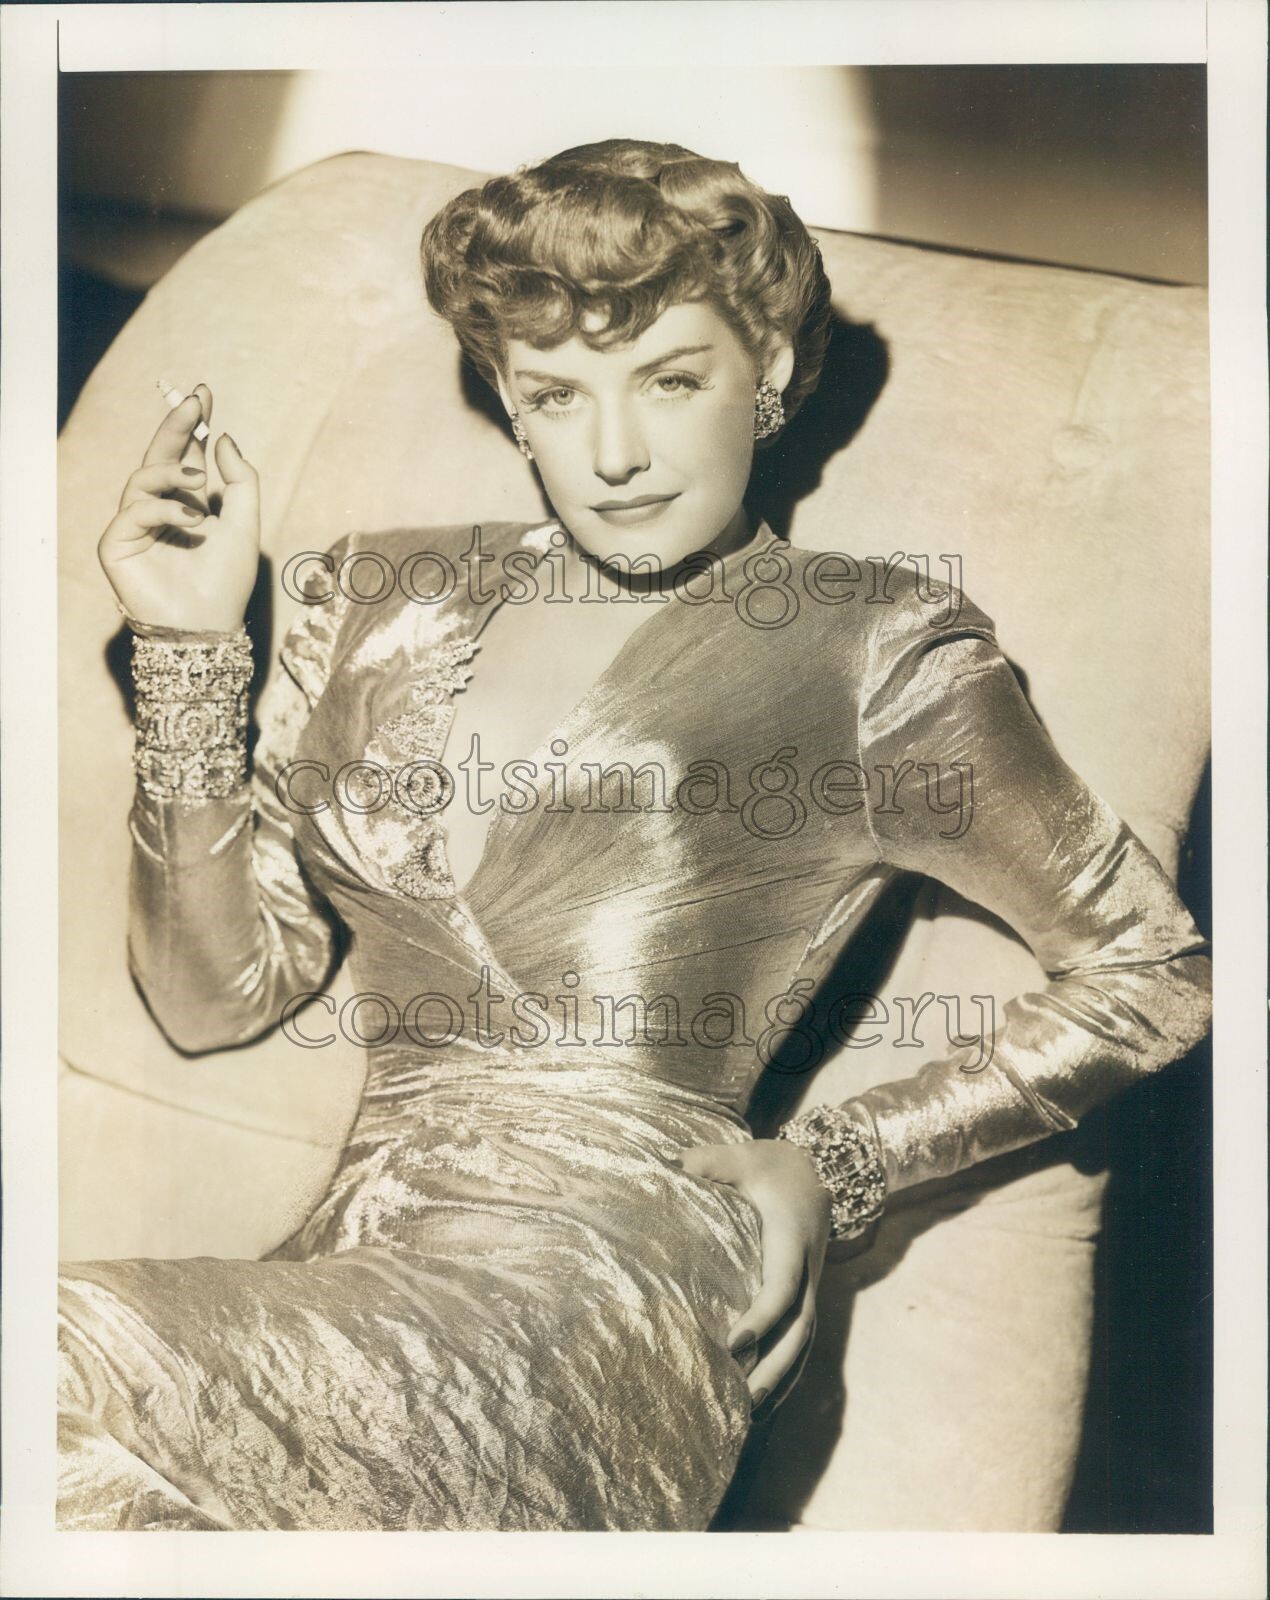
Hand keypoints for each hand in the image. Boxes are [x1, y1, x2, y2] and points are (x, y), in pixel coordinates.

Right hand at [97, 383, 259, 632]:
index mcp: (186, 502)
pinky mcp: (116, 544)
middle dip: (175, 427)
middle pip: (159, 456)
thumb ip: (240, 481)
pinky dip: (163, 511)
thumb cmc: (226, 580)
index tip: (203, 394)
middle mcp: (157, 509)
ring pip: (143, 479)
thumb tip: (223, 437)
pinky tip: (192, 521)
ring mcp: (134, 525)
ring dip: (172, 474)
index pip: (184, 455)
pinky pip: (133, 513)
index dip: (191, 424)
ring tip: (199, 481)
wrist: (209, 625)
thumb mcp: (245, 524)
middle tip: (193, 402)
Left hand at [677, 1137, 829, 1413]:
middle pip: (798, 1330)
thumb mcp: (742, 1156)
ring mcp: (810, 1287)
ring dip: (779, 1382)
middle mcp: (807, 1269)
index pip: (781, 1286)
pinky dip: (786, 1377)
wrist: (814, 1172)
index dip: (762, 1317)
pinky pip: (800, 1344)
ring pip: (803, 1344)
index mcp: (791, 1239)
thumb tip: (670, 1165)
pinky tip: (762, 1406)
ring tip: (746, 1419)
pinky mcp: (805, 1298)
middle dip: (772, 1369)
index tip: (732, 1344)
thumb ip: (708, 1161)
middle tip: (739, 1403)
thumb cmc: (768, 1166)